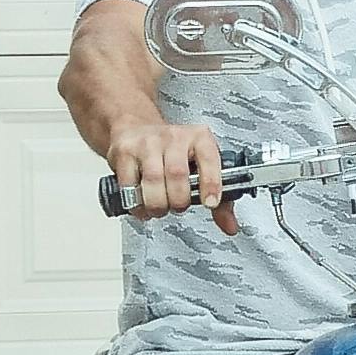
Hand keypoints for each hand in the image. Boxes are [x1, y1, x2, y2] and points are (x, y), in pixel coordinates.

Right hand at [106, 112, 238, 230]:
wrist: (136, 129)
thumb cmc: (173, 152)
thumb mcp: (201, 167)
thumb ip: (220, 200)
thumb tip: (230, 226)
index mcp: (199, 138)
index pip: (210, 158)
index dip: (211, 183)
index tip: (210, 203)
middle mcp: (174, 137)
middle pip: (178, 174)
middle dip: (178, 201)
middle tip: (177, 206)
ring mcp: (148, 142)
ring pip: (153, 180)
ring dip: (157, 204)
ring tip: (160, 208)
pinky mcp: (125, 151)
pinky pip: (129, 183)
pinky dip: (137, 203)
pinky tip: (142, 205)